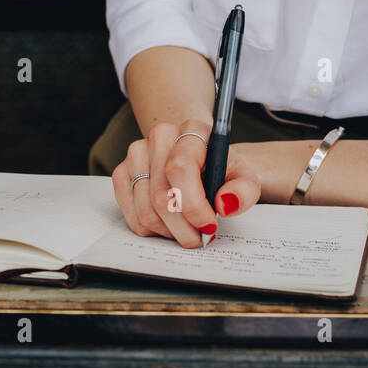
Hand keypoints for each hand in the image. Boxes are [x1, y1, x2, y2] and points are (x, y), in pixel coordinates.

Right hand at [111, 121, 261, 247]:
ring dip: (168, 231)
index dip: (193, 205)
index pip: (180, 169)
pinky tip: (168, 224)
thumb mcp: (242, 176)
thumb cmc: (218, 167)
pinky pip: (130, 213)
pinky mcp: (122, 171)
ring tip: (186, 230)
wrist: (199, 156)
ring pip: (145, 210)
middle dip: (184, 228)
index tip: (208, 225)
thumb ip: (244, 189)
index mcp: (192, 130)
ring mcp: (137, 153)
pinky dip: (151, 229)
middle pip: (161, 196)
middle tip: (200, 237)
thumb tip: (225, 203)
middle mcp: (160, 136)